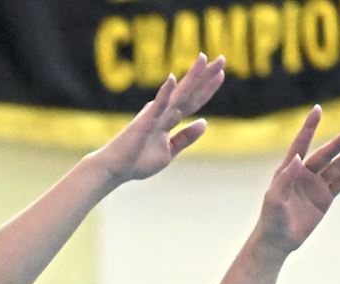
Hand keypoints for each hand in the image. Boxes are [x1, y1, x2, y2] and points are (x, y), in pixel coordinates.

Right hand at [92, 53, 225, 182]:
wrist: (117, 168)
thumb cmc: (138, 160)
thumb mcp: (170, 150)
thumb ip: (186, 137)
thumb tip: (205, 122)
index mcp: (169, 118)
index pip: (192, 101)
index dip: (207, 88)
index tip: (221, 73)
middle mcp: (163, 112)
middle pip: (189, 91)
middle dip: (205, 75)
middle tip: (222, 59)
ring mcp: (154, 115)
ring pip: (178, 94)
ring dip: (191, 77)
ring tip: (204, 59)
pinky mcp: (145, 122)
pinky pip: (157, 106)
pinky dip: (165, 93)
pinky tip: (173, 79)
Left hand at [255, 106, 339, 255]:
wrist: (278, 240)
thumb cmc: (271, 218)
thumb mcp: (274, 198)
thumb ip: (285, 178)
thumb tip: (297, 157)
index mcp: (288, 170)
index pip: (301, 144)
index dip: (309, 127)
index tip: (317, 110)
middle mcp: (303, 174)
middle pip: (324, 154)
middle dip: (338, 143)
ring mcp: (315, 186)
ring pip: (335, 166)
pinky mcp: (324, 199)